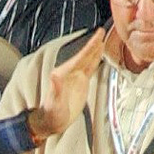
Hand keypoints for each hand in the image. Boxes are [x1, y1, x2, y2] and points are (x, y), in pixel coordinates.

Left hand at [28, 29, 104, 143]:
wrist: (51, 122)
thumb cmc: (51, 115)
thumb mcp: (54, 103)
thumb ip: (56, 89)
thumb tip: (55, 75)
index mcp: (64, 75)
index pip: (80, 57)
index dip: (89, 47)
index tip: (97, 36)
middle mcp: (70, 74)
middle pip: (85, 56)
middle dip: (93, 44)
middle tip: (101, 31)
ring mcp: (75, 78)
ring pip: (88, 60)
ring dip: (95, 50)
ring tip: (102, 39)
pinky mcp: (80, 83)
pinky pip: (89, 69)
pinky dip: (95, 61)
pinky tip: (99, 55)